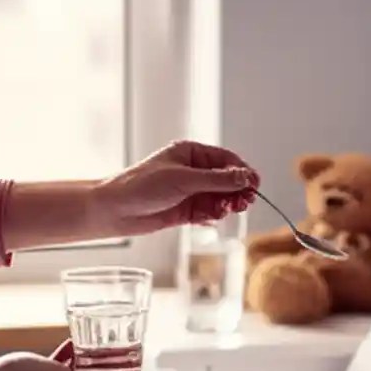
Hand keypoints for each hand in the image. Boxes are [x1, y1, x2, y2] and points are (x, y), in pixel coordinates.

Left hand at [93, 140, 259, 235]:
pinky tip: (214, 217)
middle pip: (226, 179)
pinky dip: (215, 215)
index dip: (242, 171)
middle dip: (237, 190)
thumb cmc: (141, 186)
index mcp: (190, 153)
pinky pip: (209, 212)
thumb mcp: (184, 180)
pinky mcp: (185, 211)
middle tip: (245, 202)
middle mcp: (192, 171)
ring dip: (227, 204)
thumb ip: (217, 180)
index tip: (255, 184)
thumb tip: (246, 177)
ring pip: (220, 197)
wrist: (115, 211)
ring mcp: (189, 191)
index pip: (226, 159)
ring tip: (229, 210)